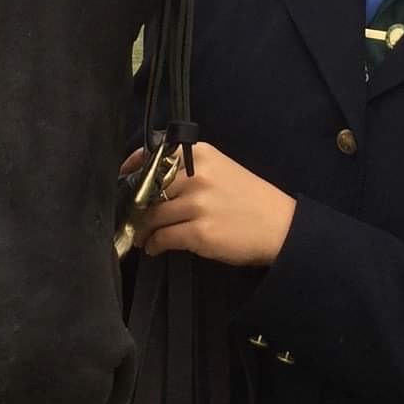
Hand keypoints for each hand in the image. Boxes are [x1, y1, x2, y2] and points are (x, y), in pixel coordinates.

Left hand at [123, 142, 296, 266]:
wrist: (281, 227)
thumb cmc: (250, 199)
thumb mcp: (222, 170)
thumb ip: (190, 170)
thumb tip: (150, 182)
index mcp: (201, 155)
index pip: (154, 155)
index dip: (132, 169)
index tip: (122, 180)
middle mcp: (197, 176)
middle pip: (148, 190)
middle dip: (136, 207)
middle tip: (131, 218)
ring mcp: (198, 205)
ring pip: (152, 216)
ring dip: (143, 230)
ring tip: (143, 236)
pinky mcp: (200, 233)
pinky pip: (163, 238)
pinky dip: (154, 245)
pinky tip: (155, 248)